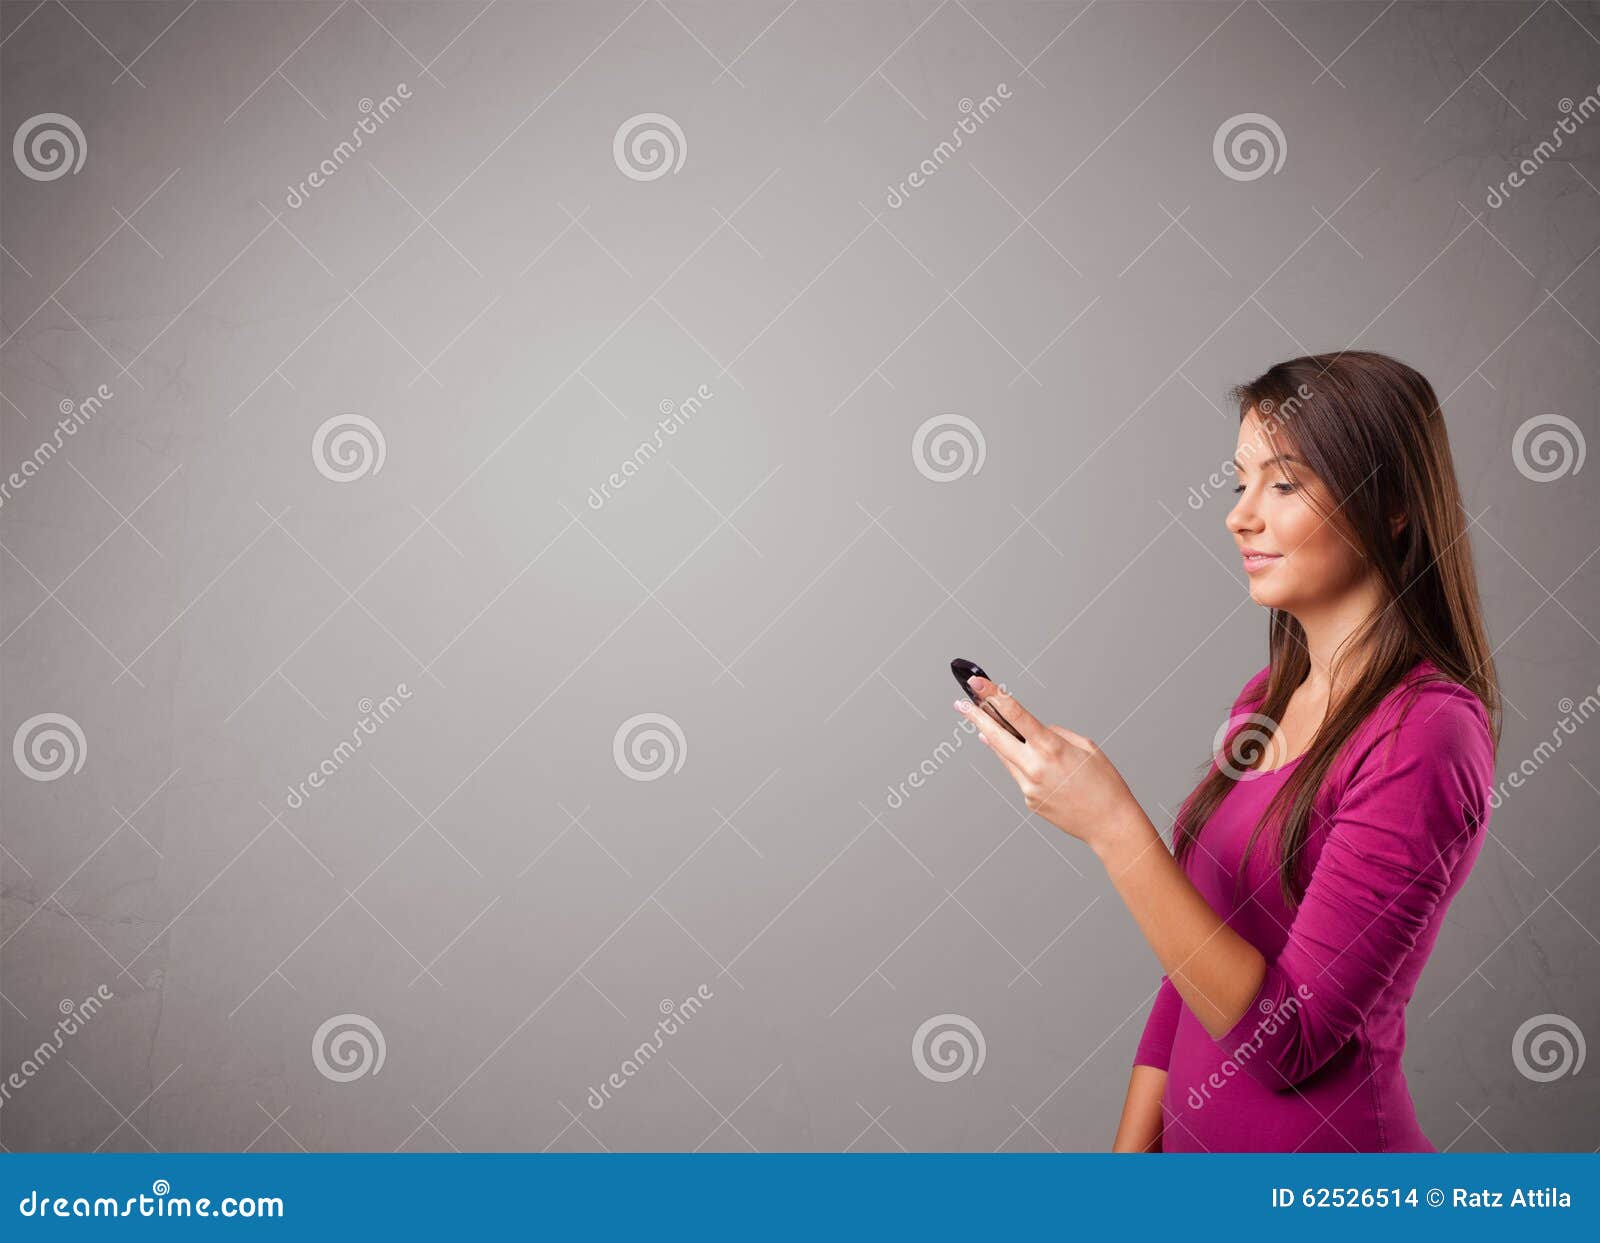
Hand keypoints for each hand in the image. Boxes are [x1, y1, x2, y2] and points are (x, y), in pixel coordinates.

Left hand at [955, 676, 1148, 856]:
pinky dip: (1022, 764)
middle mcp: (1034, 767)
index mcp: (1051, 748)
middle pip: (995, 736)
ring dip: (998, 740)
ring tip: (987, 723)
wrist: (1109, 823)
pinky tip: (1036, 765)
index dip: (993, 696)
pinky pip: (1020, 775)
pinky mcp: (1028, 800)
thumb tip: (1031, 732)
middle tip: (960, 703)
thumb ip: (1055, 734)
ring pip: (1006, 756)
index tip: (977, 683)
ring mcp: (1028, 786)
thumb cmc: (1104, 783)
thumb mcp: (1085, 747)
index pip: (1015, 715)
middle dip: (976, 717)